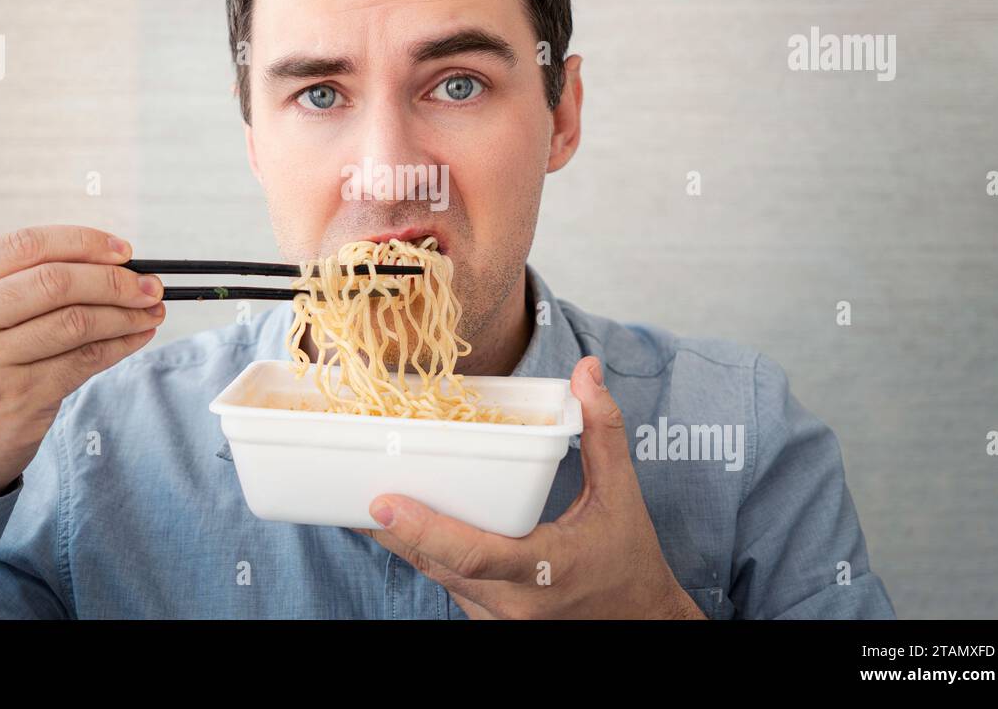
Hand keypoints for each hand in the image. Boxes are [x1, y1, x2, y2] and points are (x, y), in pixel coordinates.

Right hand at [0, 225, 164, 500]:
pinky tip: (137, 336)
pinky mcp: (18, 398)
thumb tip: (105, 260)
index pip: (25, 245)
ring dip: (126, 313)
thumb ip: (13, 283)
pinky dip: (120, 345)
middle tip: (149, 285)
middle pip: (55, 281)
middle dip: (114, 280)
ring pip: (76, 321)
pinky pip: (84, 360)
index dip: (84, 243)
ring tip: (151, 310)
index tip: (123, 250)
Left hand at [353, 356, 705, 618]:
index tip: (382, 501)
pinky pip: (447, 586)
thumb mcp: (621, 495)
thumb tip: (587, 372)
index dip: (424, 529)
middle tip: (356, 492)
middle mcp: (513, 603)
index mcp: (545, 569)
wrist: (641, 624)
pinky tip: (401, 528)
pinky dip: (425, 557)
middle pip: (438, 566)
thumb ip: (602, 432)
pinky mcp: (489, 621)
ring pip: (437, 579)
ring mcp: (497, 619)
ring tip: (365, 504)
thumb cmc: (630, 560)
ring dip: (402, 545)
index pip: (475, 554)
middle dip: (393, 532)